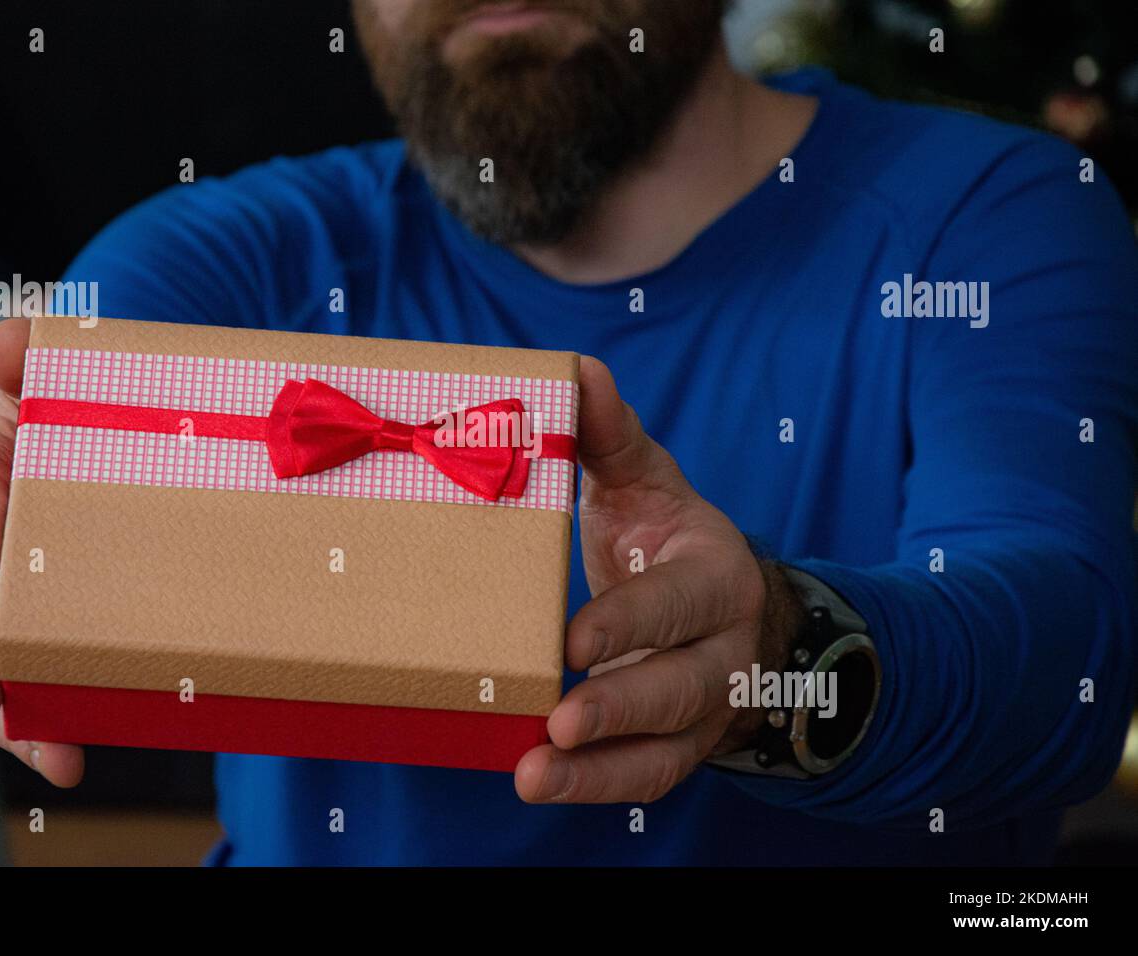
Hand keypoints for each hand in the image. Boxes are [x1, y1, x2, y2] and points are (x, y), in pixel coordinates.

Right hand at [0, 318, 83, 786]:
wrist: (114, 453)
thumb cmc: (80, 415)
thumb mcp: (64, 375)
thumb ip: (39, 352)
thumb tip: (6, 338)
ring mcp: (6, 593)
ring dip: (9, 708)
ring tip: (47, 749)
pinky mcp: (43, 632)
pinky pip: (31, 683)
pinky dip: (44, 723)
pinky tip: (70, 756)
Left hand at [515, 357, 797, 803]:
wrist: (721, 602)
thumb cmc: (666, 536)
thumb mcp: (647, 481)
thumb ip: (610, 435)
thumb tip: (579, 369)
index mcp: (716, 573)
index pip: (678, 602)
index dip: (631, 622)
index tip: (571, 641)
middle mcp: (722, 647)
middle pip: (682, 686)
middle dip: (620, 705)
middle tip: (556, 723)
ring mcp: (705, 706)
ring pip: (667, 748)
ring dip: (601, 769)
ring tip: (534, 777)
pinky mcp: (681, 744)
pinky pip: (648, 776)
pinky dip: (598, 787)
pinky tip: (542, 783)